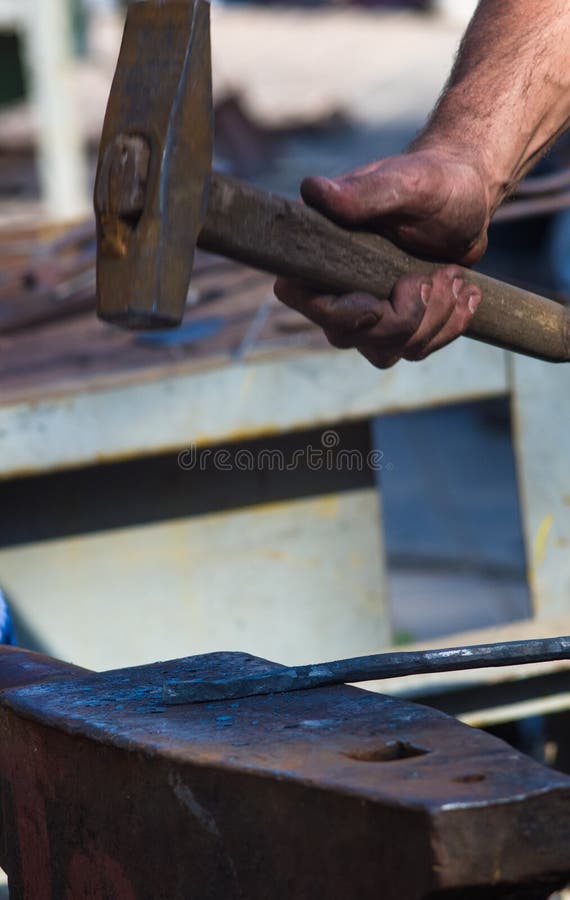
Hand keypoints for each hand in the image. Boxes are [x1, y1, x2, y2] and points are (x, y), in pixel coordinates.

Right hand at [274, 147, 490, 367]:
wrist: (466, 198)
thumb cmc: (433, 181)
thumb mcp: (404, 183)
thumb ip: (363, 193)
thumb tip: (313, 189)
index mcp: (321, 248)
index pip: (304, 299)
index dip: (341, 312)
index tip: (381, 302)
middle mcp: (334, 285)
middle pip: (348, 336)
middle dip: (405, 317)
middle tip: (443, 275)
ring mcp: (364, 311)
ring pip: (384, 350)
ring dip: (432, 322)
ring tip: (457, 278)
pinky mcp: (395, 325)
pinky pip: (413, 350)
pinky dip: (447, 328)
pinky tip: (467, 294)